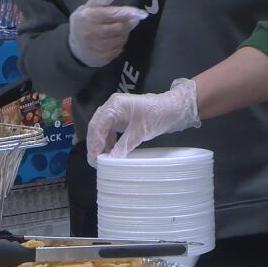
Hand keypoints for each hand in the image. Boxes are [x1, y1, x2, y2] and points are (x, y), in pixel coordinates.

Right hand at [68, 0, 147, 66]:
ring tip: (119, 28)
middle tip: (132, 18)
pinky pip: (119, 49)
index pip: (111, 14)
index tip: (139, 12)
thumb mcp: (87, 7)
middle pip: (120, 27)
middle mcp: (92, 33)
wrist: (75, 48)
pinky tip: (115, 39)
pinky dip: (120, 43)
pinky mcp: (103, 58)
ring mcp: (97, 47)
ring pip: (121, 38)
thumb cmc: (84, 23)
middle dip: (129, 22)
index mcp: (88, 17)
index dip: (127, 12)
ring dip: (125, 32)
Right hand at [86, 78, 200, 164]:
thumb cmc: (158, 115)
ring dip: (101, 143)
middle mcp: (112, 106)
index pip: (98, 125)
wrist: (173, 109)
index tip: (94, 159)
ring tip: (102, 159)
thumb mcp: (140, 132)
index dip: (94, 143)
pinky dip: (109, 141)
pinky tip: (111, 151)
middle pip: (96, 126)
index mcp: (115, 105)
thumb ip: (123, 147)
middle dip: (94, 144)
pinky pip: (110, 130)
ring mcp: (116, 111)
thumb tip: (110, 161)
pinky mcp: (122, 117)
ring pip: (101, 128)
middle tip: (94, 161)